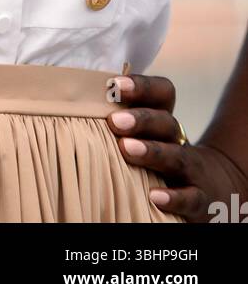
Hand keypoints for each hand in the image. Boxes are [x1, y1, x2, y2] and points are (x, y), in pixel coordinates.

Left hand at [107, 71, 247, 222]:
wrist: (211, 187)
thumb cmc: (159, 155)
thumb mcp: (144, 134)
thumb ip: (117, 118)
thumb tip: (71, 104)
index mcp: (164, 118)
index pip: (162, 92)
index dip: (141, 86)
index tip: (114, 84)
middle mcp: (179, 140)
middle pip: (166, 122)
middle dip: (141, 119)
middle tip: (114, 121)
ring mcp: (192, 169)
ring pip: (177, 157)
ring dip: (152, 152)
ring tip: (126, 149)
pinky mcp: (200, 199)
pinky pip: (191, 198)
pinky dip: (174, 198)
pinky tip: (153, 196)